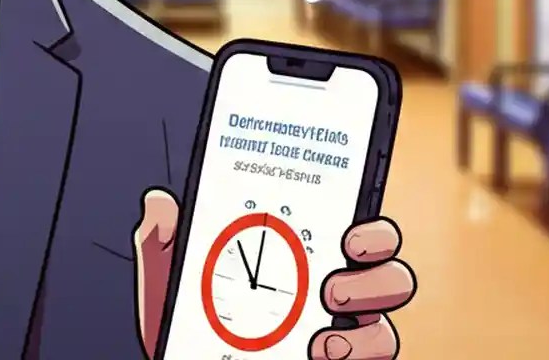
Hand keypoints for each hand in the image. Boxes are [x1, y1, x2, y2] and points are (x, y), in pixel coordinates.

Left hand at [133, 189, 417, 359]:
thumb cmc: (187, 334)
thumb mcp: (170, 284)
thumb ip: (165, 242)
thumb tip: (159, 204)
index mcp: (304, 262)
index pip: (357, 234)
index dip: (371, 230)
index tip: (350, 233)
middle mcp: (334, 299)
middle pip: (388, 276)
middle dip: (377, 276)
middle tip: (332, 286)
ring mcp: (342, 341)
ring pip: (384, 329)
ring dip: (362, 331)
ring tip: (322, 335)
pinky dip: (355, 358)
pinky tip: (320, 354)